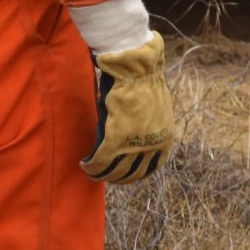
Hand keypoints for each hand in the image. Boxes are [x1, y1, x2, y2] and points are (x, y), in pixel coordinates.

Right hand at [85, 34, 174, 183]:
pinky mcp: (117, 139)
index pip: (151, 168)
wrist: (140, 72)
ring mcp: (135, 144)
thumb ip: (147, 129)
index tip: (124, 174)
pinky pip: (101, 161)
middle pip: (132, 174)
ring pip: (115, 171)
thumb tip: (134, 139)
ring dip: (101, 175)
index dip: (135, 174)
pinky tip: (84, 164)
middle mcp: (153, 146)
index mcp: (165, 139)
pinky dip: (91, 166)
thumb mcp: (155, 113)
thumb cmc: (145, 86)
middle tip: (103, 175)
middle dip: (116, 177)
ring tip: (92, 171)